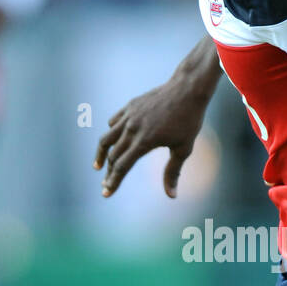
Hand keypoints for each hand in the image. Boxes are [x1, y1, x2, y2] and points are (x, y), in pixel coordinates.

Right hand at [94, 78, 209, 197]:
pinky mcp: (130, 106)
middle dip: (108, 173)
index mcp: (144, 141)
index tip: (106, 193)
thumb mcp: (183, 149)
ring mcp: (129, 116)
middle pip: (113, 155)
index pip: (122, 167)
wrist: (187, 89)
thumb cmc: (189, 120)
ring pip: (107, 138)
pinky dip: (111, 133)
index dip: (113, 182)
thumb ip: (173, 172)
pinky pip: (114, 122)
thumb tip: (171, 196)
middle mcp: (132, 129)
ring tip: (98, 166)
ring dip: (101, 154)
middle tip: (105, 185)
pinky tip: (113, 141)